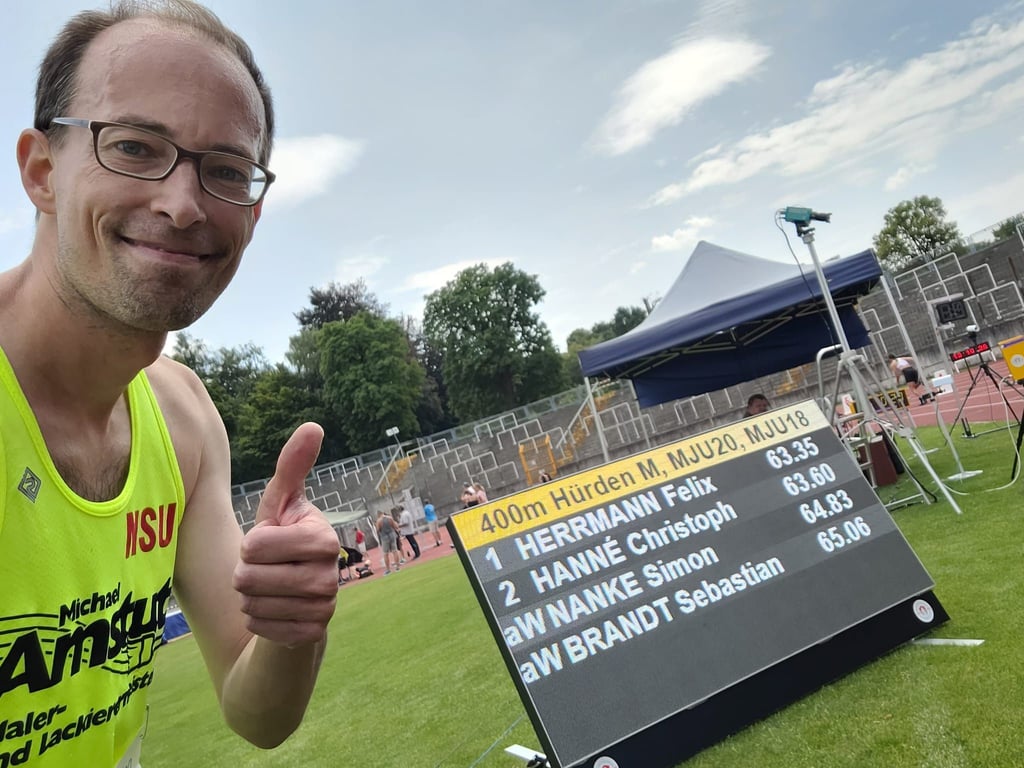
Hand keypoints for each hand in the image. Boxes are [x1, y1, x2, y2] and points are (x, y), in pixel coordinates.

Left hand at [233, 423, 338, 645]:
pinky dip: (257, 622)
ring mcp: (325, 606)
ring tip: (267, 589)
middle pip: (249, 578)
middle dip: (244, 574)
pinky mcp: (314, 634)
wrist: (293, 597)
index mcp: (323, 538)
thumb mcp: (279, 504)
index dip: (248, 545)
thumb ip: (292, 466)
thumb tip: (313, 425)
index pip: (255, 545)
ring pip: (252, 605)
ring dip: (249, 598)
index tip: (265, 544)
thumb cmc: (280, 543)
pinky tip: (272, 612)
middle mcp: (331, 573)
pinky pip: (261, 629)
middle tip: (263, 570)